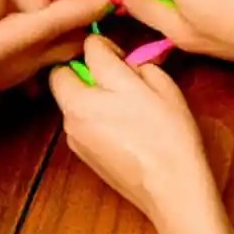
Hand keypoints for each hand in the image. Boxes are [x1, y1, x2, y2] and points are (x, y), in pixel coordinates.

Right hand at [0, 0, 107, 97]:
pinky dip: (43, 42)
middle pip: (78, 39)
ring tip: (56, 11)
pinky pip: (40, 58)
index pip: (80, 13)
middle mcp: (38, 56)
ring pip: (59, 51)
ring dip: (65, 32)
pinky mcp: (7, 78)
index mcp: (36, 32)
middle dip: (86, 20)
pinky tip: (23, 29)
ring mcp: (23, 72)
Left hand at [48, 36, 213, 219]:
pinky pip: (77, 122)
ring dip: (85, 95)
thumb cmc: (170, 135)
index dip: (106, 45)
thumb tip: (125, 62)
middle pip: (63, 75)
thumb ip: (137, 65)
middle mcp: (74, 111)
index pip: (89, 48)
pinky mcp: (80, 152)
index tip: (120, 55)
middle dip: (82, 70)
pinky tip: (119, 128)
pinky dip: (90, 117)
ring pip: (68, 100)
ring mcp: (73, 135)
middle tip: (113, 79)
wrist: (169, 187)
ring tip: (120, 106)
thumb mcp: (161, 87)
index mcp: (94, 90)